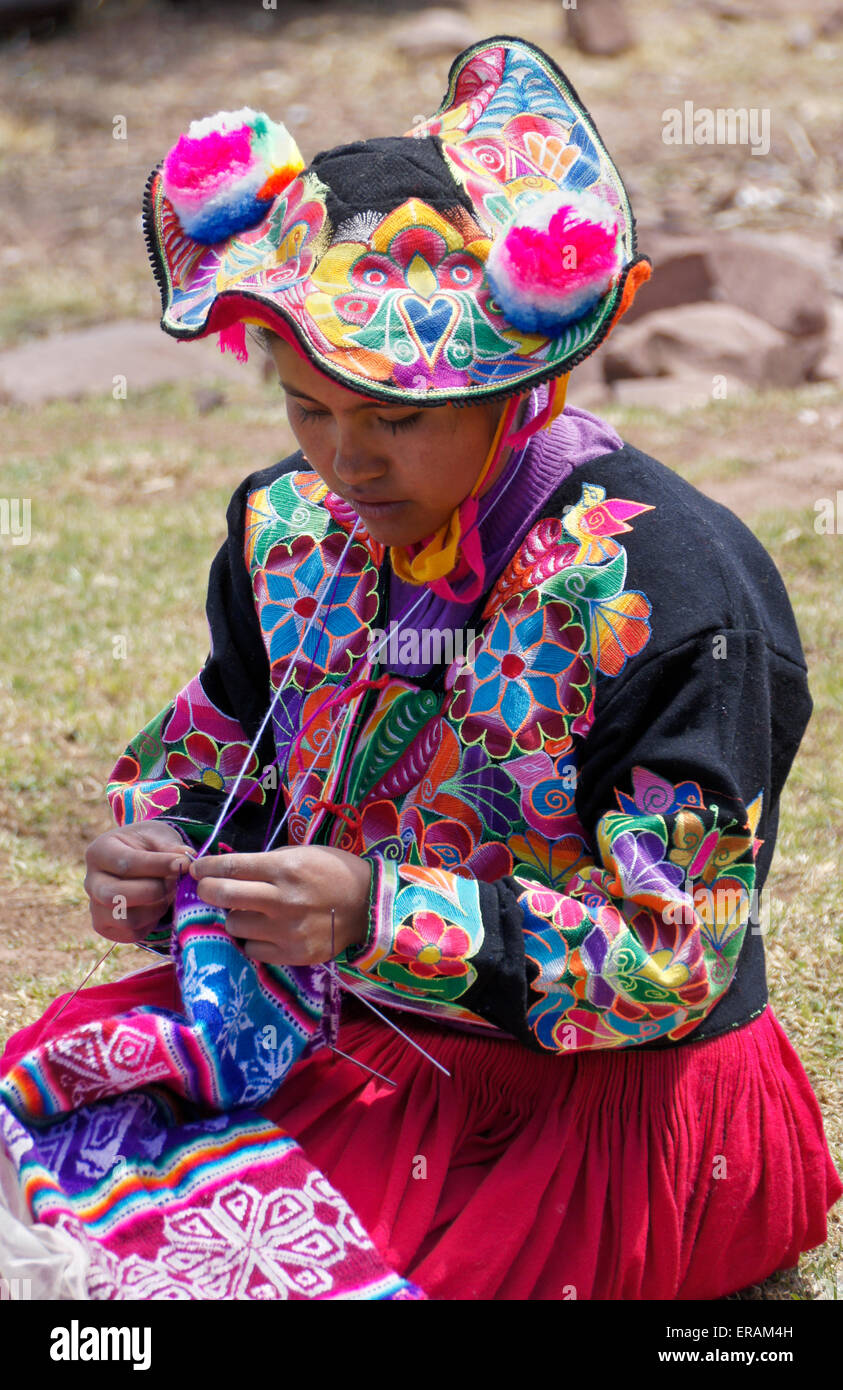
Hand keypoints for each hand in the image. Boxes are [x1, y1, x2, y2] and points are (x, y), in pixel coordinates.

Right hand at [84, 820, 194, 942]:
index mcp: (99, 852)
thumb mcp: (158, 836)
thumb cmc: (148, 846)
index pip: (125, 863)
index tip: (183, 863)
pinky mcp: (105, 927)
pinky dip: (153, 921)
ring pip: (126, 919)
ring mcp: (95, 907)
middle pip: (116, 896)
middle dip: (154, 891)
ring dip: (157, 907)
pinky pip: (132, 933)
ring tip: (169, 892)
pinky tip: (159, 903)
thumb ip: (171, 846)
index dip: (157, 865)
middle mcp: (91, 881)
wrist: (138, 862)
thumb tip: (186, 856)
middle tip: (176, 881)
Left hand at [188, 845, 371, 965]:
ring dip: (236, 916)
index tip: (197, 868)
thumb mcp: (302, 854)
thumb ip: (266, 863)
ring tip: (250, 912)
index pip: (231, 866)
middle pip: (224, 896)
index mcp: (285, 869)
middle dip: (208, 890)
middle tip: (207, 889)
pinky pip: (253, 948)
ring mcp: (287, 930)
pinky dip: (254, 939)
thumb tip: (229, 870)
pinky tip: (265, 931)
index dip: (206, 867)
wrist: (369, 906)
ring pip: (235, 925)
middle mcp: (283, 900)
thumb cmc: (333, 872)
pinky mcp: (293, 954)